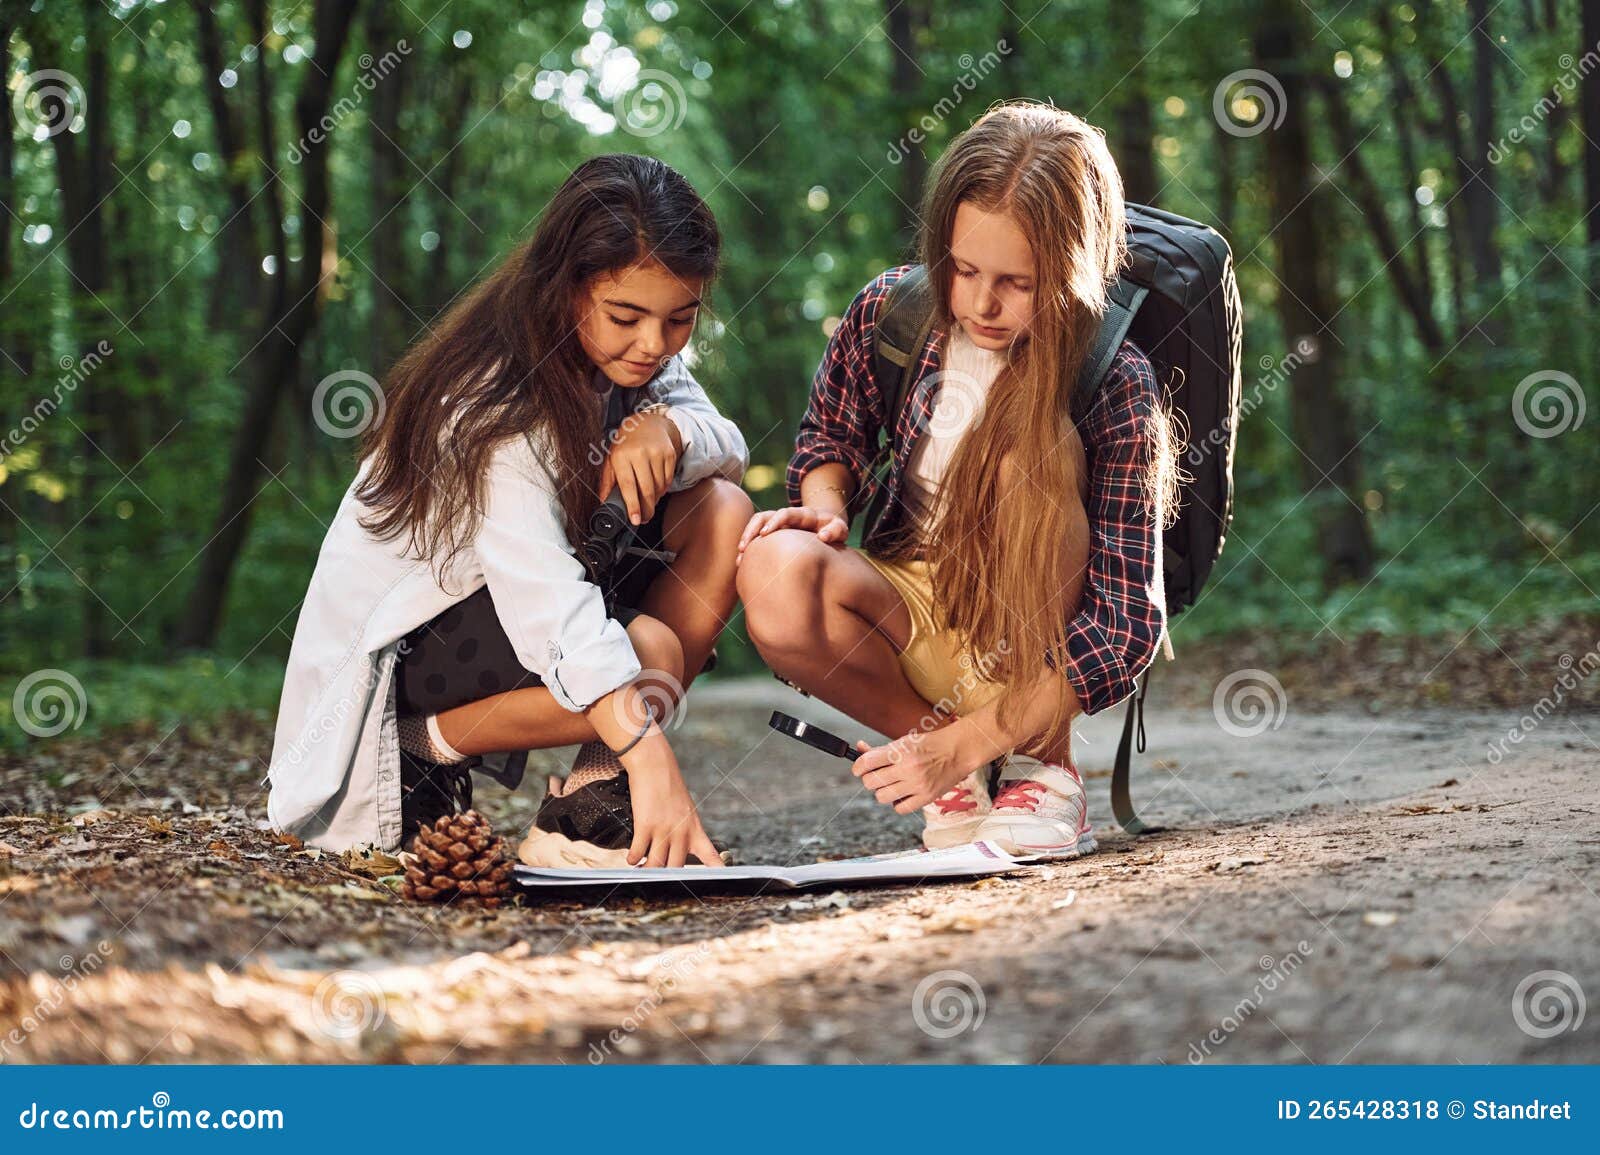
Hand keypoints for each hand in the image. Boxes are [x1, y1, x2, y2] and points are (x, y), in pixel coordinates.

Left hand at [600, 409, 681, 525]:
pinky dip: (662, 488)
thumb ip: (607, 481)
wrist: (647, 423)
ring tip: (648, 500)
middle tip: (644, 518)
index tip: (635, 519)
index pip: (628, 486)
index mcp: (621, 456)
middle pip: (646, 490)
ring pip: (659, 487)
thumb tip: (604, 502)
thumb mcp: (612, 459)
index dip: (632, 505)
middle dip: (646, 509)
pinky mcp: (669, 454)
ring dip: (654, 499)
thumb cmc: (626, 444)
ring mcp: (657, 453)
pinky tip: (656, 487)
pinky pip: (668, 480)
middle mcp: (639, 453)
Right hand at [619, 731, 722, 867]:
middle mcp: (682, 832)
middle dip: (665, 876)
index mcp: (695, 829)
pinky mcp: (646, 825)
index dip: (717, 871)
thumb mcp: (685, 810)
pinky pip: (638, 852)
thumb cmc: (669, 786)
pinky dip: (633, 859)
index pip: (711, 856)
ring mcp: (664, 829)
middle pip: (676, 868)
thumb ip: (684, 832)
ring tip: (640, 869)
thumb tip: (675, 852)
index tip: (723, 881)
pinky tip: (631, 859)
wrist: (655, 764)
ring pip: (656, 864)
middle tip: (657, 878)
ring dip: (646, 869)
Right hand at [737, 506, 849, 563]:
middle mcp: (786, 517)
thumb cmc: (832, 529)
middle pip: (763, 517)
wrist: (826, 525)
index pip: (784, 513)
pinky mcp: (772, 533)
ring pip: (756, 525)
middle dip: (751, 530)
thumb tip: (822, 536)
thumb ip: (836, 530)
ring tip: (740, 557)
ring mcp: (777, 523)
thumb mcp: (840, 529)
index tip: (764, 534)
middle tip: (743, 547)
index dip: (774, 522)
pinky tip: (742, 564)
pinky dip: (748, 547)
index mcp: (801, 515)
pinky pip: (756, 536)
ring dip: (746, 538)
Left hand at [849, 725, 981, 813]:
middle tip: (877, 776)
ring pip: (881, 797)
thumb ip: (880, 749)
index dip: (857, 767)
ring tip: (892, 784)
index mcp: (900, 751)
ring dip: (882, 792)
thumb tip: (859, 748)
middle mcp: (908, 768)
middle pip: (870, 782)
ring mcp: (917, 785)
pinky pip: (899, 808)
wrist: (958, 751)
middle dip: (869, 779)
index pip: (867, 762)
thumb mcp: (903, 742)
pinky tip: (903, 793)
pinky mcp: (926, 798)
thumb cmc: (929, 744)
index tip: (858, 769)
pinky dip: (897, 803)